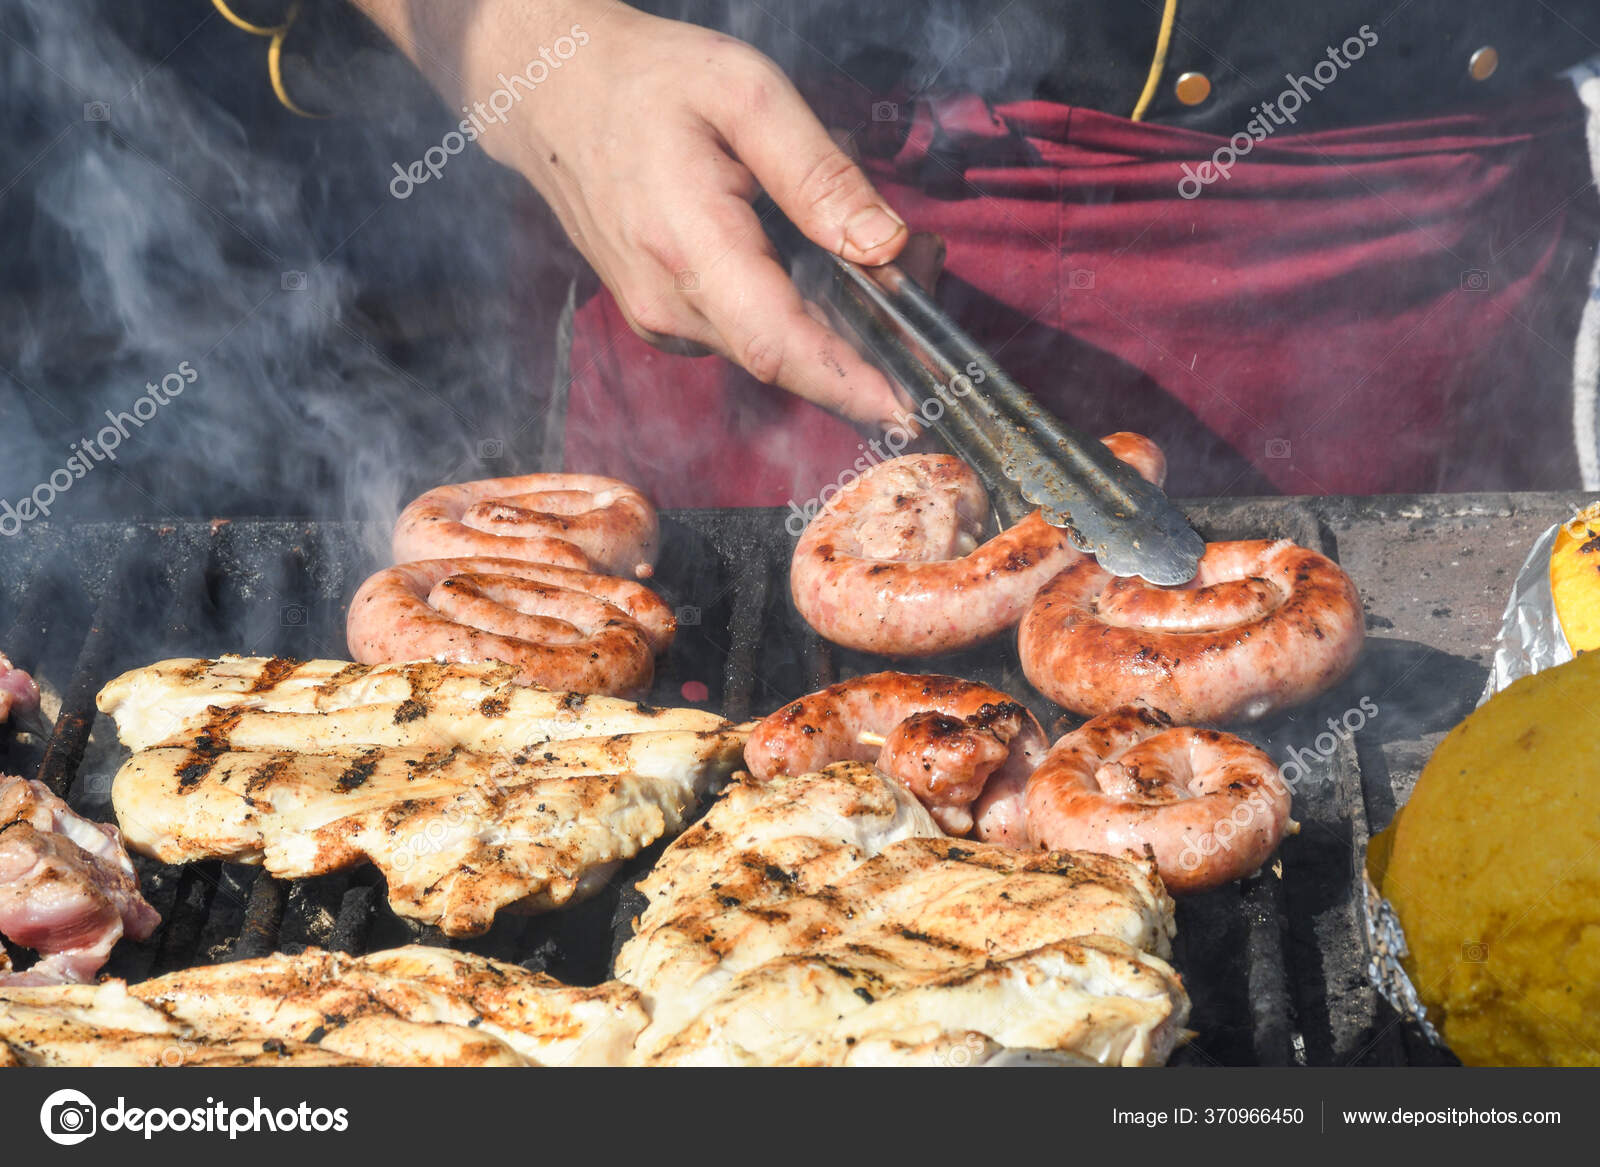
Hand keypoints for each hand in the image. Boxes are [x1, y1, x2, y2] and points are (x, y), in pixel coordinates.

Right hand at [360, 0, 910, 426]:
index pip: (778, 344)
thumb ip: (819, 173)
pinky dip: (796, 314)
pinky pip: (747, 333)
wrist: (552, 94)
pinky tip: (820, 264)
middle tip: (925, 278)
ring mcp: (661, 318)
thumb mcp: (746, 93)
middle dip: (866, 342)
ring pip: (771, 349)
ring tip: (883, 262)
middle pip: (786, 357)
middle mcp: (669, 302)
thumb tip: (884, 247)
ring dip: (835, 325)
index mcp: (687, 245)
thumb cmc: (647, 83)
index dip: (846, 384)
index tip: (905, 410)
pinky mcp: (664, 318)